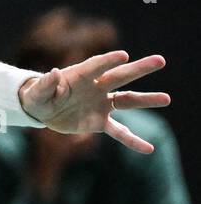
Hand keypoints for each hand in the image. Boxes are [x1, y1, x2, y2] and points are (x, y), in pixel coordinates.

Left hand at [18, 51, 168, 153]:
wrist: (41, 110)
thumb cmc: (38, 96)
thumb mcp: (37, 92)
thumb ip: (46, 84)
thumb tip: (53, 72)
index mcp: (79, 75)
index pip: (96, 66)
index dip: (108, 61)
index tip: (123, 55)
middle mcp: (95, 87)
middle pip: (120, 76)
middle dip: (139, 69)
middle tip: (160, 61)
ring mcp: (101, 104)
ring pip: (127, 101)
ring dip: (146, 100)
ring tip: (167, 98)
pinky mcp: (100, 121)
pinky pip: (119, 132)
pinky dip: (132, 140)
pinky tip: (149, 148)